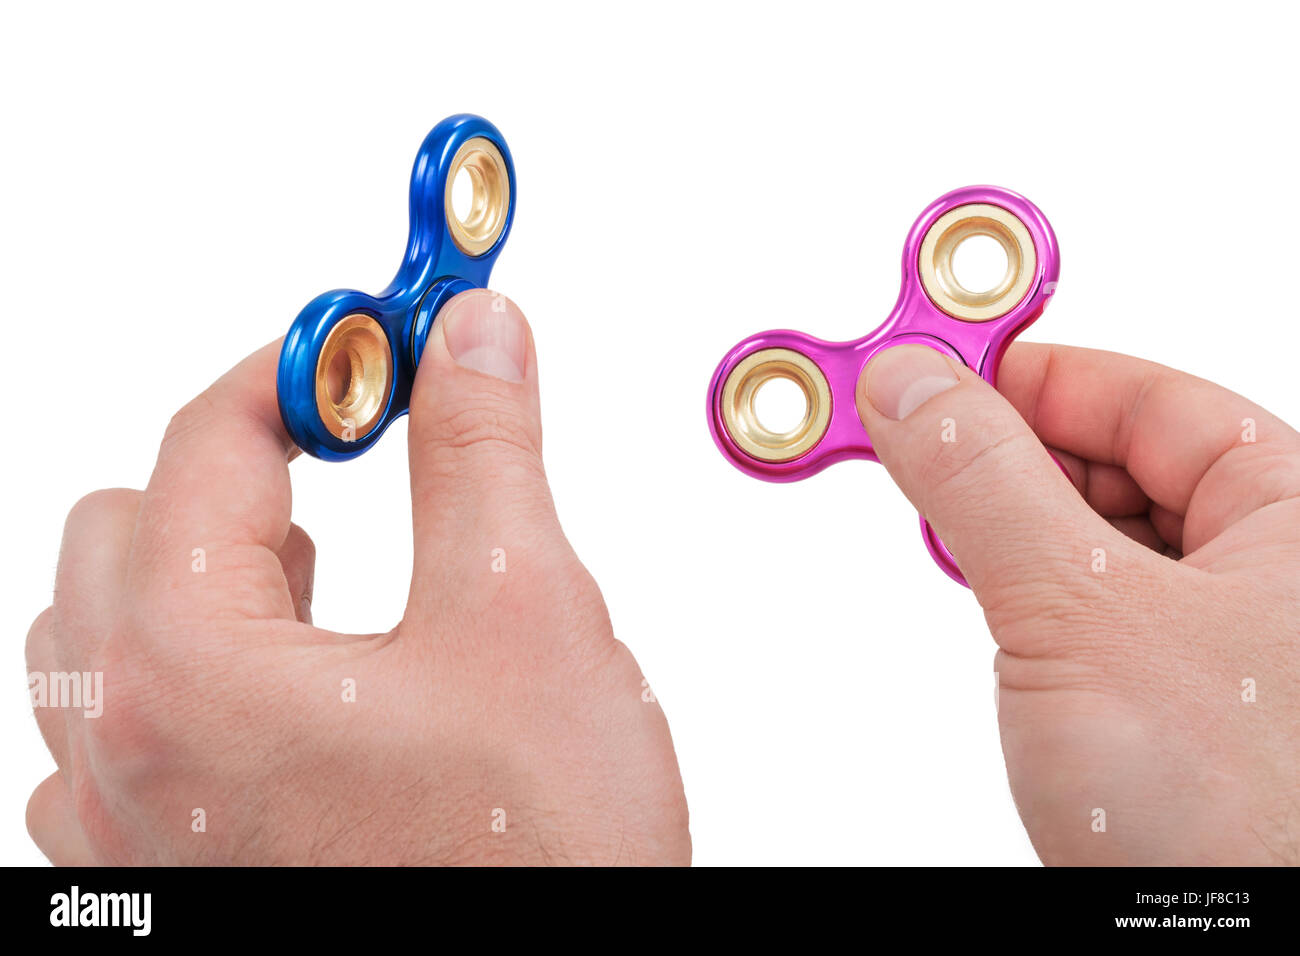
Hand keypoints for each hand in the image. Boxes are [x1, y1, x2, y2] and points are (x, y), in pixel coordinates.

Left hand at [26, 289, 689, 865]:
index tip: (376, 343)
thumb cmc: (535, 855)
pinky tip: (289, 683)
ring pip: (101, 633)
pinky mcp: (173, 875)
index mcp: (191, 672)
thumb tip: (473, 339)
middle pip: (118, 527)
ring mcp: (136, 832)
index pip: (204, 443)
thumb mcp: (524, 614)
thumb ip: (481, 450)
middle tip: (354, 456)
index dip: (304, 366)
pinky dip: (188, 671)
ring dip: (200, 570)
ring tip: (316, 572)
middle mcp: (128, 757)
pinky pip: (115, 736)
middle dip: (235, 467)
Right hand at [857, 342, 1299, 864]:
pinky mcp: (1173, 699)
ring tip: (948, 535)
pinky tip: (992, 606)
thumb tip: (912, 390)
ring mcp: (1222, 639)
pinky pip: (1089, 608)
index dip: (1031, 372)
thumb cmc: (1243, 817)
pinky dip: (1025, 593)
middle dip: (1009, 453)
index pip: (1148, 394)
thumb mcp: (1081, 613)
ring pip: (1096, 538)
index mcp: (1297, 513)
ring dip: (1010, 529)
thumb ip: (984, 483)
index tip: (929, 367)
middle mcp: (1272, 570)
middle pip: (1119, 458)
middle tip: (911, 445)